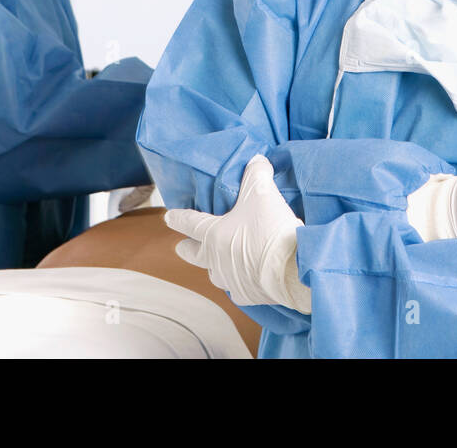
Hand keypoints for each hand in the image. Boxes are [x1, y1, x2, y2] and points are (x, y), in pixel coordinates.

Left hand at [164, 155, 311, 312]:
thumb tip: (257, 160)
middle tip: (180, 247)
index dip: (178, 218)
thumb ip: (257, 173)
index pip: (189, 222)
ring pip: (215, 274)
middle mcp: (215, 259)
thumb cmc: (269, 229)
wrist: (288, 268)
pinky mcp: (247, 295)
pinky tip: (247, 278)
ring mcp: (230, 279)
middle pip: (194, 254)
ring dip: (214, 267)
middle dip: (186, 249)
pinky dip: (241, 282)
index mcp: (213, 234)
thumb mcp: (263, 192)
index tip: (168, 217)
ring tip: (219, 262)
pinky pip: (238, 288)